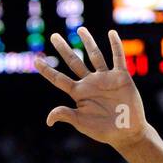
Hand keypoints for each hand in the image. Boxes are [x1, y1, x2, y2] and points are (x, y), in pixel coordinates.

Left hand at [35, 26, 147, 150]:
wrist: (127, 133)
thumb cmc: (104, 131)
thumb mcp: (82, 123)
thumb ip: (66, 115)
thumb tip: (49, 120)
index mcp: (79, 93)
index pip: (59, 79)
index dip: (47, 70)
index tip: (35, 60)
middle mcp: (90, 83)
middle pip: (74, 62)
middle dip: (63, 49)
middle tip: (53, 36)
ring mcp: (105, 78)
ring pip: (94, 55)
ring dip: (87, 42)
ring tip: (80, 29)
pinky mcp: (121, 77)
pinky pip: (117, 57)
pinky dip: (115, 45)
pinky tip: (111, 33)